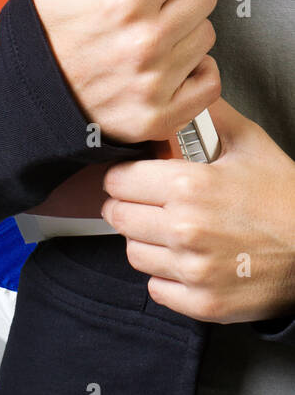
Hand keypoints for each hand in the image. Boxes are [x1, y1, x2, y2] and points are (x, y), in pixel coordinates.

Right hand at [27, 0, 220, 144]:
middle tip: (149, 6)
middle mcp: (145, 43)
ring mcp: (156, 81)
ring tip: (149, 39)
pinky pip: (210, 81)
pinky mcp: (163, 113)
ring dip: (184, 35)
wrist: (25, 103)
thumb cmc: (39, 37)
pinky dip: (192, 75)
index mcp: (122, 2)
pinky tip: (162, 69)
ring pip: (206, 37)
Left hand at [101, 98, 294, 323]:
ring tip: (174, 234)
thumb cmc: (287, 199)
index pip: (117, 180)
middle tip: (152, 206)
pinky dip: (167, 278)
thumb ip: (211, 118)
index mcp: (188, 186)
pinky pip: (156, 288)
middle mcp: (184, 229)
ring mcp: (192, 269)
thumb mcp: (252, 146)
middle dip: (130, 207)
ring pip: (132, 252)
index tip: (137, 179)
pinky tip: (189, 262)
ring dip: (147, 242)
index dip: (125, 177)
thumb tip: (189, 92)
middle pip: (117, 216)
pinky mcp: (202, 303)